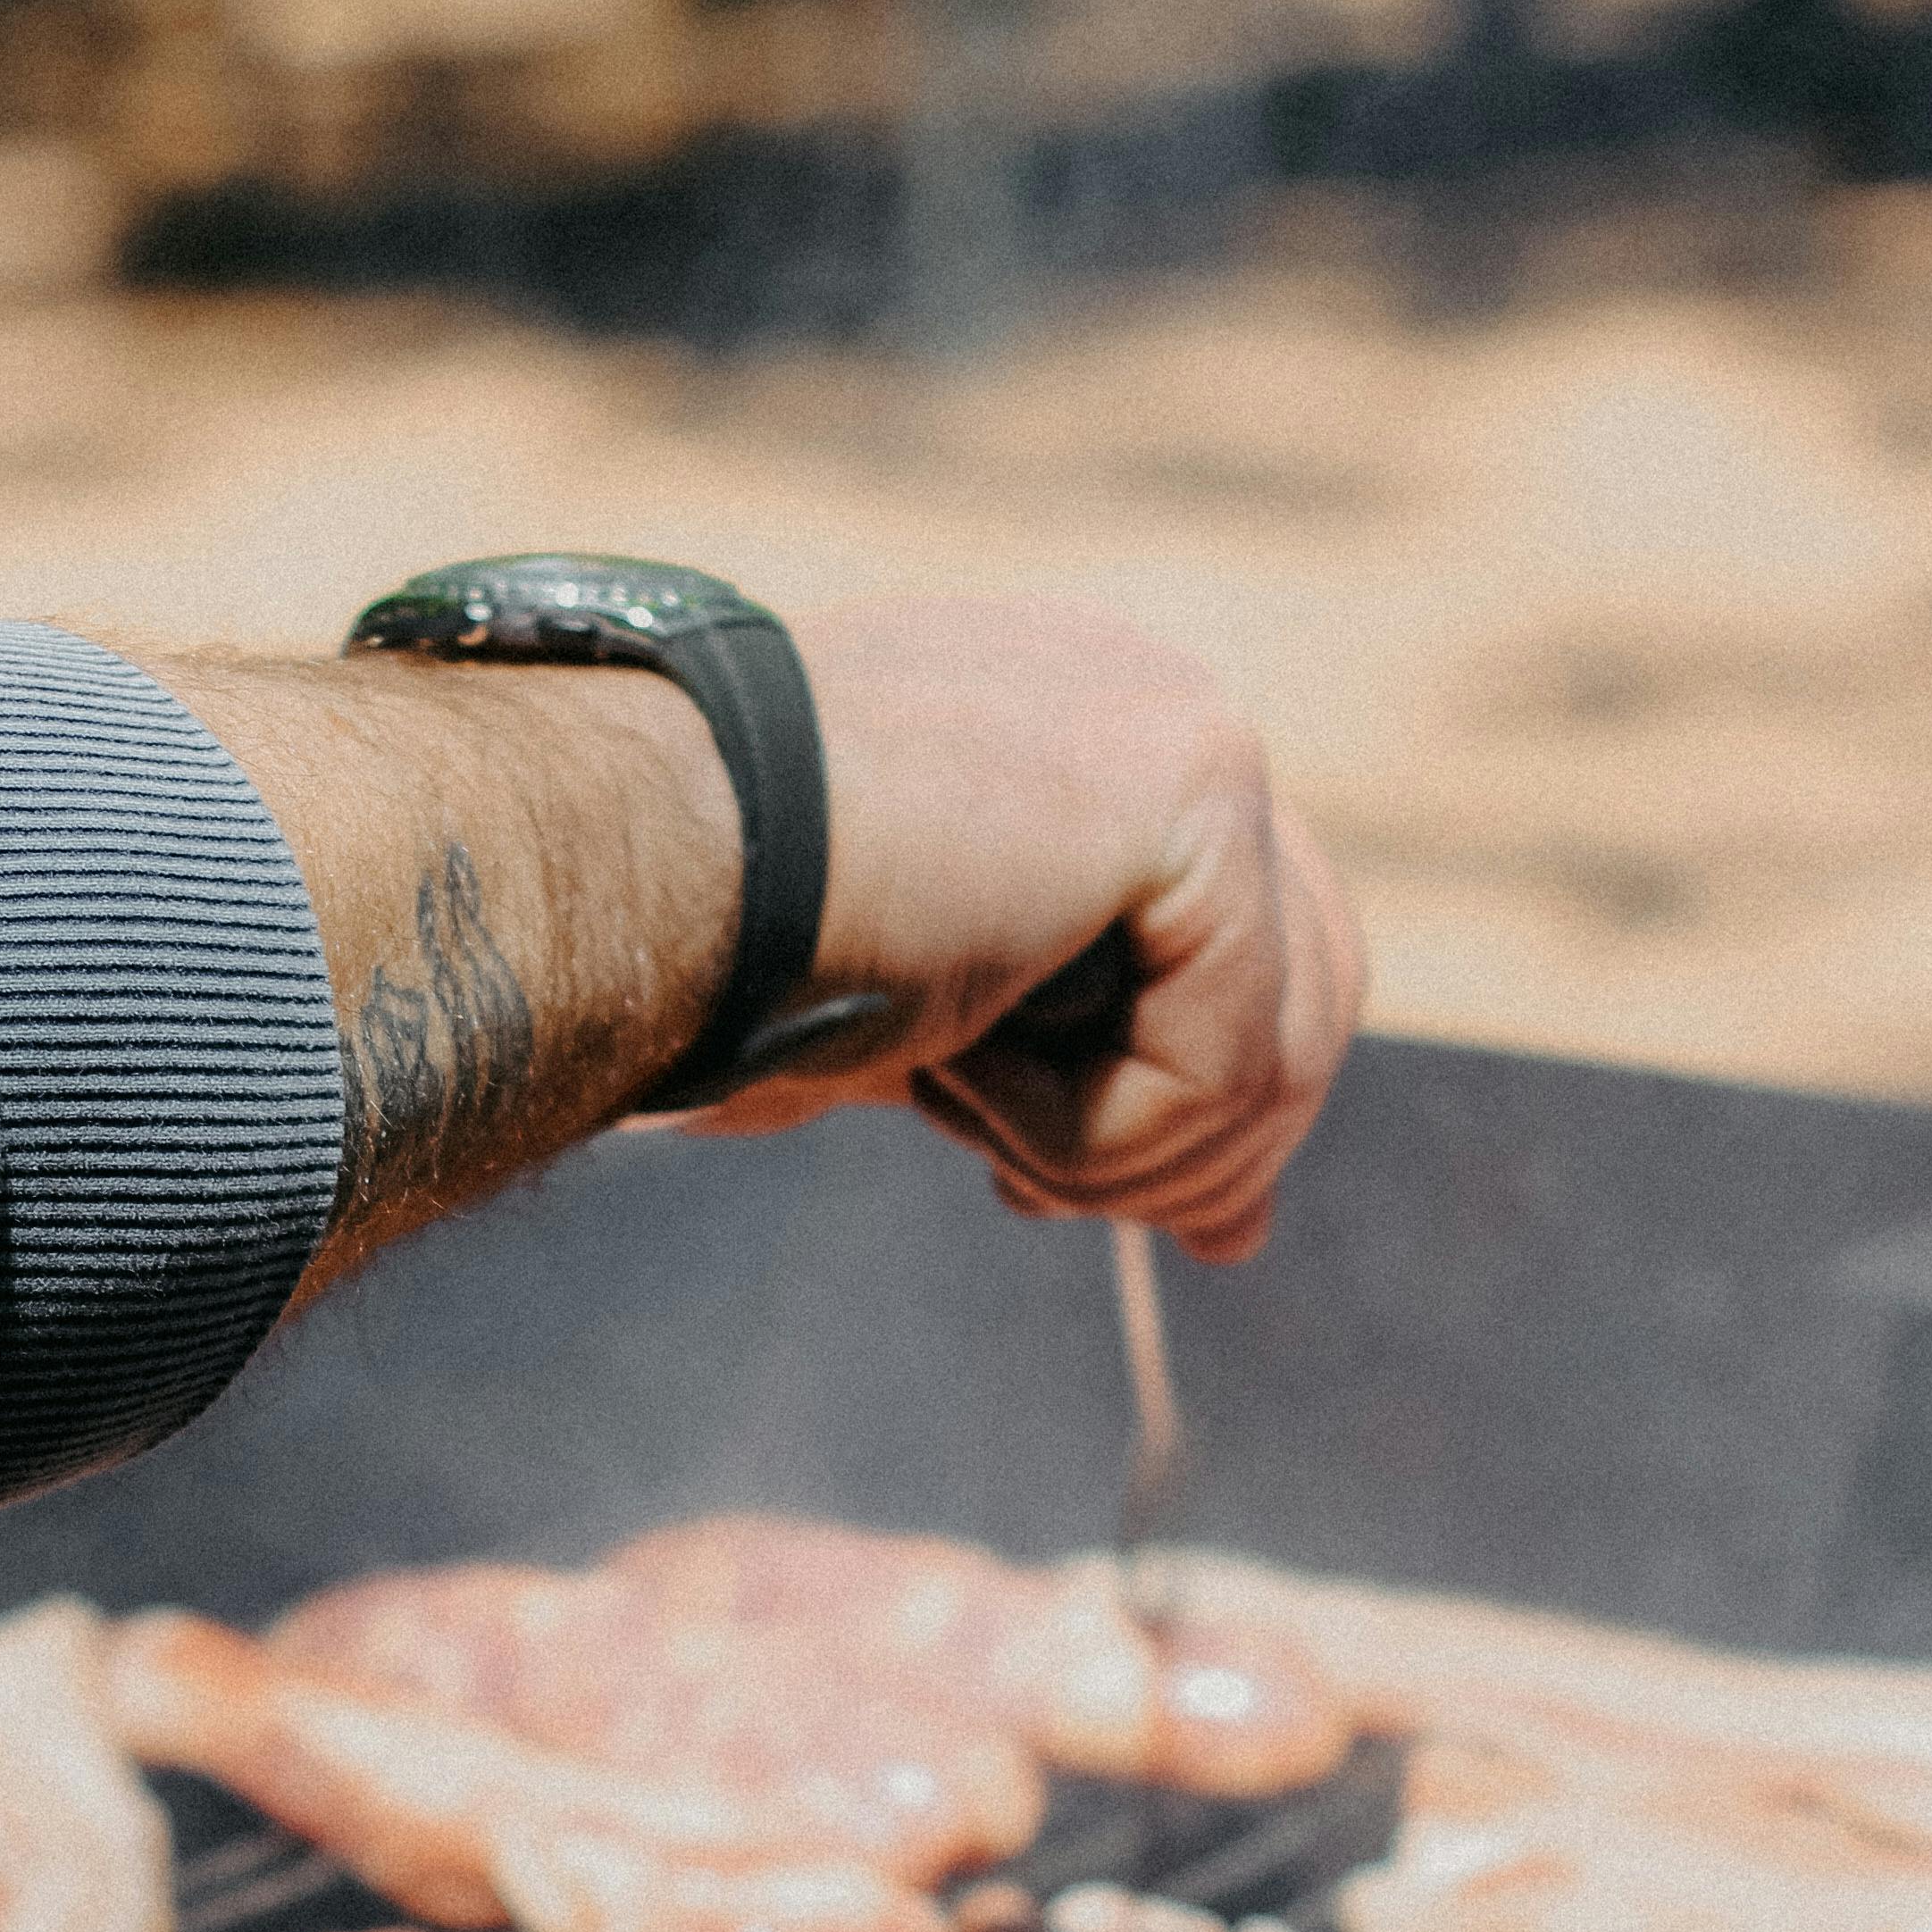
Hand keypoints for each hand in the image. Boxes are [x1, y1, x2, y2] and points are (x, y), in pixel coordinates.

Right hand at [679, 593, 1362, 1261]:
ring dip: (1113, 1155)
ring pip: (1284, 1048)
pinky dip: (1088, 1134)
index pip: (1253, 942)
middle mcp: (1151, 701)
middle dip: (1185, 1151)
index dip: (1204, 1104)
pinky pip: (1225, 1061)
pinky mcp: (1191, 788)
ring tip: (961, 1118)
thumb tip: (1238, 1230)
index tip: (1080, 1194)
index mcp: (1082, 736)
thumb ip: (1106, 1093)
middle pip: (1309, 997)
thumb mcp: (954, 1039)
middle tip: (1029, 1194)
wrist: (622, 876)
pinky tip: (950, 1068)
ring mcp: (1184, 730)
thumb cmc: (718, 954)